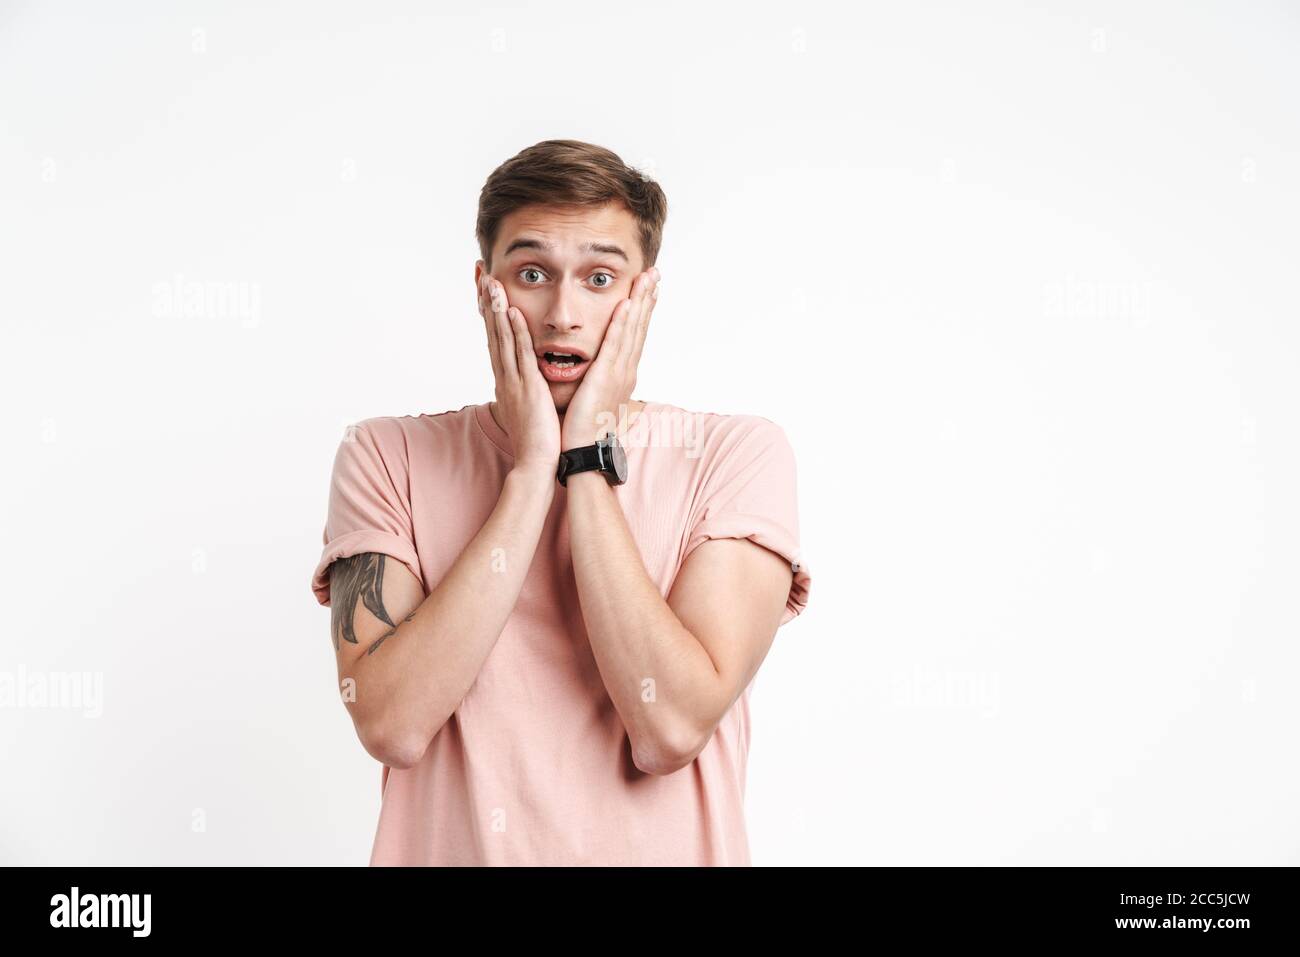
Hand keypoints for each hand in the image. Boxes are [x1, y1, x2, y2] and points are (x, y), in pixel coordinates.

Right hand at [477, 262, 560, 470]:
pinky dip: (516, 333)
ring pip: (503, 339)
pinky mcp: (528, 388)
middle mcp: (506, 376)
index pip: (496, 339)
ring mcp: (514, 381)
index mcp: (508, 379)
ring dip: (497, 309)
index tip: (485, 288)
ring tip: (492, 282)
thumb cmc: (538, 438)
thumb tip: (530, 377)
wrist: (536, 463)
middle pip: (493, 332)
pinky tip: (514, 313)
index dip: (490, 312)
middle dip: (487, 302)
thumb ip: (528, 387)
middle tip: (481, 273)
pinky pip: (520, 355)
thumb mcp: (530, 405)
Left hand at [562, 266, 659, 448]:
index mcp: (622, 374)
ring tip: (646, 278)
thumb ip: (597, 380)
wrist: (585, 454)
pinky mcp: (605, 378)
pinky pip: (614, 346)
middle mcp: (625, 370)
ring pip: (632, 331)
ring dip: (640, 302)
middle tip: (654, 272)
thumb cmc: (584, 430)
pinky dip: (622, 325)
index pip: (634, 335)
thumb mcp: (594, 398)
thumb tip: (595, 372)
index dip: (642, 310)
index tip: (647, 288)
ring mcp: (618, 374)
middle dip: (647, 298)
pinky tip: (627, 305)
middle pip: (639, 327)